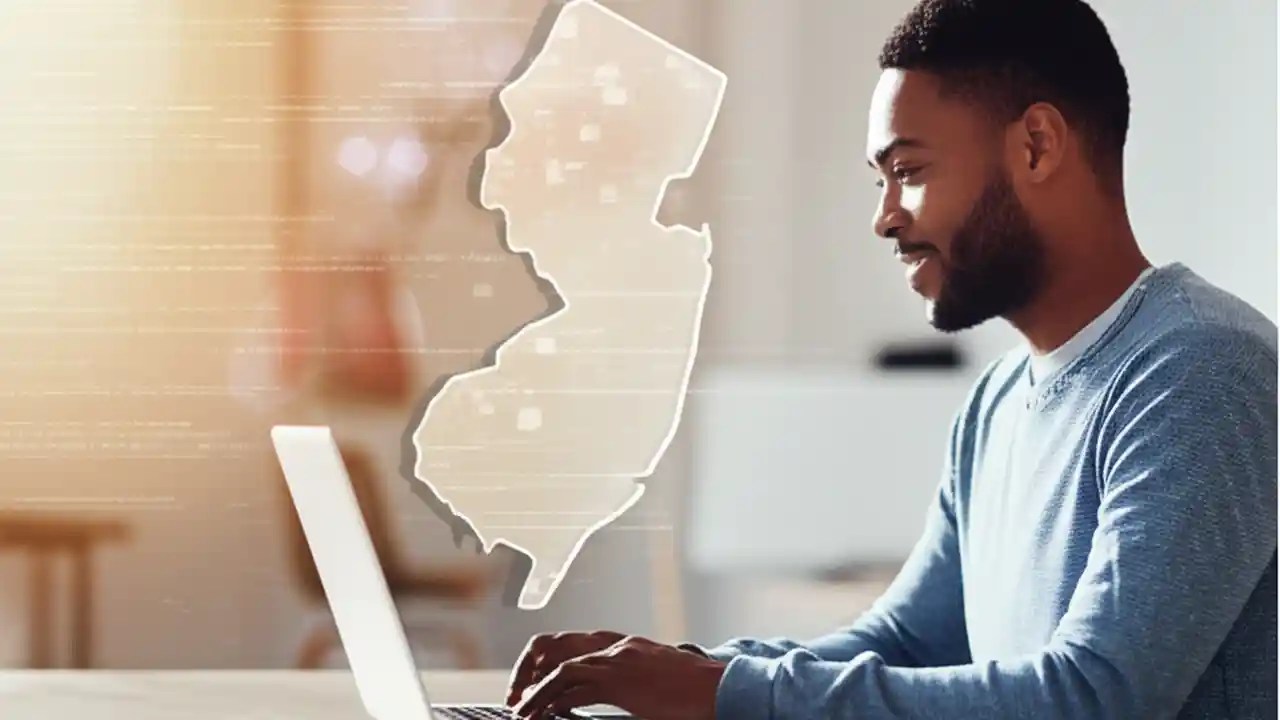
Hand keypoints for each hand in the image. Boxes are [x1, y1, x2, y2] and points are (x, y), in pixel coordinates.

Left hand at [511, 635, 726, 719]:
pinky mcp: (617, 681)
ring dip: (535, 691)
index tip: (538, 684)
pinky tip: (540, 714)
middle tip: (520, 696)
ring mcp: (617, 661)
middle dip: (533, 670)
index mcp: (629, 644)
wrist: (721, 688)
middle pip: (560, 646)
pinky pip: (571, 687)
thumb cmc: (699, 690)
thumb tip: (629, 697)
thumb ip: (638, 682)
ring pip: (560, 669)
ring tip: (522, 711)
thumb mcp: (661, 679)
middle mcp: (619, 647)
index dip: (552, 663)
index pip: (578, 645)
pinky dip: (549, 700)